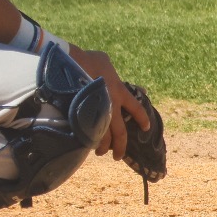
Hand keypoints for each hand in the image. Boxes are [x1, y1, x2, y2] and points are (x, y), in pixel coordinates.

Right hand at [66, 47, 146, 162]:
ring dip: (102, 147)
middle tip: (119, 157)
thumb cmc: (89, 59)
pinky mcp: (80, 114)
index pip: (136, 109)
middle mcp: (111, 104)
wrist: (71, 62)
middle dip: (120, 146)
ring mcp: (95, 111)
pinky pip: (85, 131)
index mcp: (120, 92)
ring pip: (102, 137)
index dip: (142, 120)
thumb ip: (114, 73)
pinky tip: (85, 144)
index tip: (146, 128)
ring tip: (100, 153)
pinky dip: (86, 139)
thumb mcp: (106, 62)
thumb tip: (116, 76)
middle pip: (120, 132)